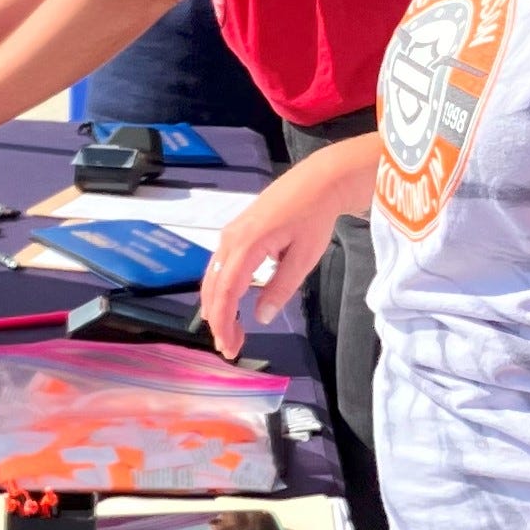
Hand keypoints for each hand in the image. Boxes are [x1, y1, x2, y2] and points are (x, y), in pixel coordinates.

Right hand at [198, 162, 350, 354]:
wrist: (317, 181)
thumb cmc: (314, 216)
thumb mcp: (304, 257)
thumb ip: (281, 288)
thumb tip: (262, 317)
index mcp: (247, 245)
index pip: (226, 292)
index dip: (224, 322)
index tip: (229, 346)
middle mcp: (231, 239)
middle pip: (213, 287)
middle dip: (218, 321)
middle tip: (230, 347)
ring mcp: (230, 234)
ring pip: (212, 277)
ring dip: (218, 307)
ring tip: (231, 332)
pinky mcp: (236, 232)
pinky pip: (219, 266)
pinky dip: (220, 290)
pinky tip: (230, 305)